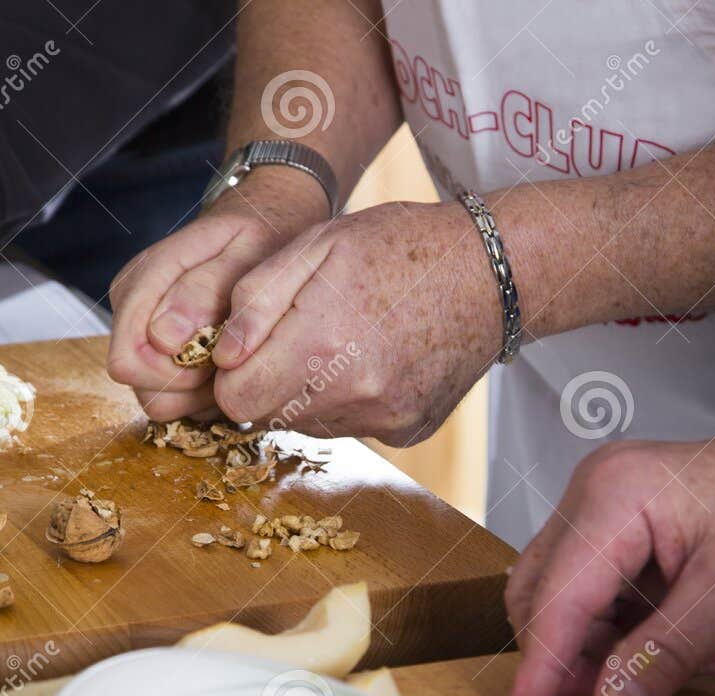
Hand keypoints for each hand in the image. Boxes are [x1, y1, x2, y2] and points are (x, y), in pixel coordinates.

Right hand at [106, 166, 329, 420]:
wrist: (268, 222)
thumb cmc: (260, 234)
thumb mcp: (244, 252)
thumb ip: (203, 292)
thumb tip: (162, 338)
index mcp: (143, 281)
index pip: (128, 361)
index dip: (176, 375)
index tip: (222, 358)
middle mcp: (134, 306)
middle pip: (139, 385)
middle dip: (189, 387)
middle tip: (234, 360)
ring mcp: (144, 329)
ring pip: (157, 397)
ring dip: (199, 393)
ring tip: (235, 360)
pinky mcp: (162, 349)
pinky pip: (174, 395)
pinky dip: (205, 391)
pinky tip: (230, 364)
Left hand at [208, 199, 500, 444]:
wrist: (491, 274)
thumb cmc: (400, 246)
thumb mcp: (316, 245)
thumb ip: (257, 299)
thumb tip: (222, 355)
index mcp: (322, 344)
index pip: (234, 401)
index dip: (232, 374)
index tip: (247, 347)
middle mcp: (353, 395)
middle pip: (267, 419)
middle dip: (266, 383)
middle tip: (294, 338)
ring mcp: (383, 419)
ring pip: (307, 425)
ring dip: (307, 392)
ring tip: (340, 340)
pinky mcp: (405, 431)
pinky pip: (351, 426)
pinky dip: (348, 400)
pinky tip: (374, 358)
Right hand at [503, 429, 714, 695]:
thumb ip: (663, 656)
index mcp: (612, 497)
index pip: (557, 599)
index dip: (540, 667)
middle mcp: (595, 491)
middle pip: (543, 595)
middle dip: (569, 658)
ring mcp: (605, 503)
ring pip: (570, 597)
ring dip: (606, 646)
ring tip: (672, 671)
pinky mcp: (623, 520)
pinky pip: (602, 588)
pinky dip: (629, 628)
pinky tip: (681, 645)